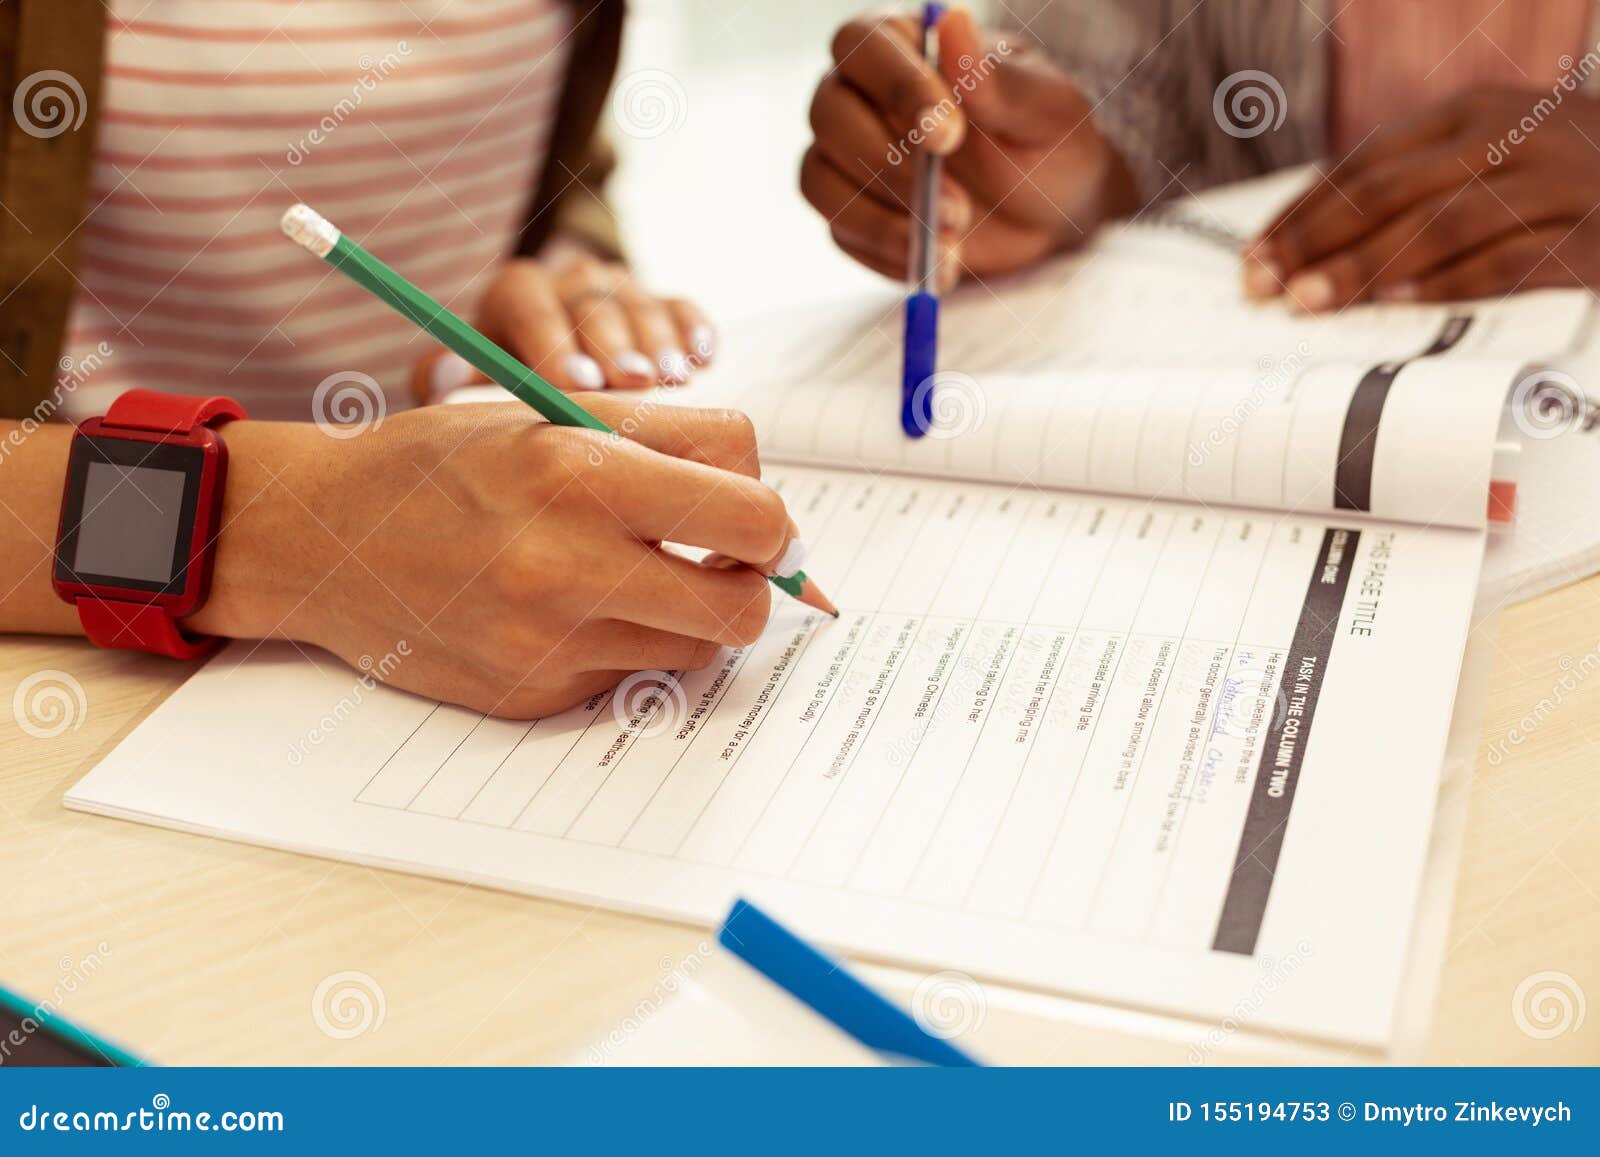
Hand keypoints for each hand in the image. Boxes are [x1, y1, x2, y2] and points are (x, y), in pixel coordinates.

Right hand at [189, 397, 797, 717]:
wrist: (322, 538)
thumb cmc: (442, 463)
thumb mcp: (547, 415)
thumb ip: (668, 440)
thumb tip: (767, 499)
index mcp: (576, 469)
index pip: (752, 509)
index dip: (765, 511)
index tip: (744, 513)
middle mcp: (564, 563)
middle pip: (743, 602)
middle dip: (750, 578)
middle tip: (719, 557)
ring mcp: (547, 640)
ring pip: (698, 646)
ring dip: (689, 610)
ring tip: (631, 571)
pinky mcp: (533, 692)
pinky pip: (632, 673)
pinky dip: (625, 640)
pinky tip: (569, 607)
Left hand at [415, 252, 715, 397]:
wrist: (552, 349)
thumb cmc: (509, 376)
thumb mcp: (471, 372)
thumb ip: (447, 376)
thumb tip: (436, 378)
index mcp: (517, 291)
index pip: (532, 310)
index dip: (554, 346)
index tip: (575, 385)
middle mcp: (570, 280)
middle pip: (593, 304)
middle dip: (615, 344)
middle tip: (633, 382)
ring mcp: (621, 287)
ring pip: (641, 305)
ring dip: (660, 342)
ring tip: (674, 378)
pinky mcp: (663, 302)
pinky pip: (683, 306)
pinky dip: (697, 330)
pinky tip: (706, 357)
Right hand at [801, 6, 1135, 287]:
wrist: (1053, 210)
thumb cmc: (1048, 142)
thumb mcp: (1044, 110)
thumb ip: (998, 80)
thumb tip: (952, 23)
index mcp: (903, 45)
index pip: (863, 45)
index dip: (896, 88)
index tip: (949, 135)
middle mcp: (861, 95)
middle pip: (828, 115)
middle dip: (889, 167)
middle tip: (957, 205)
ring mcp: (848, 159)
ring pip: (821, 181)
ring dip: (882, 220)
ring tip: (954, 242)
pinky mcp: (851, 214)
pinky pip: (843, 233)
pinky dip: (890, 254)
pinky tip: (942, 262)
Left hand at [1245, 86, 1599, 309]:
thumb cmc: (1565, 176)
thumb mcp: (1489, 155)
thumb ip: (1414, 185)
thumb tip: (1314, 244)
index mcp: (1472, 113)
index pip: (1364, 164)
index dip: (1302, 213)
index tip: (1255, 256)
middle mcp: (1510, 137)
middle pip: (1390, 191)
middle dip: (1316, 242)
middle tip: (1266, 285)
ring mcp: (1553, 184)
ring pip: (1441, 224)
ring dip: (1366, 266)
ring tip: (1312, 299)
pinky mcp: (1590, 235)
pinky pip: (1507, 261)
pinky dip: (1446, 282)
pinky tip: (1398, 303)